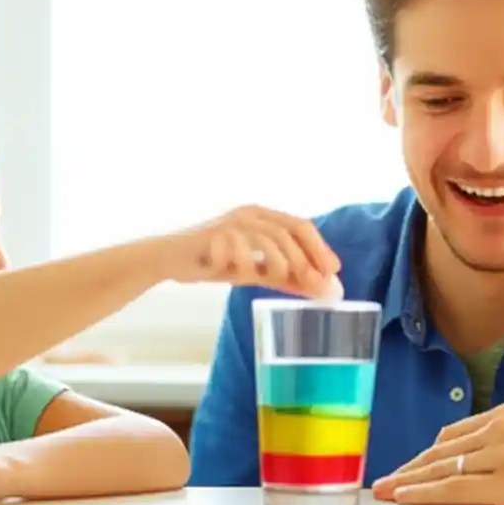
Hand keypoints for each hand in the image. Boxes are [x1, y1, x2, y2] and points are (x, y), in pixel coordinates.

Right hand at [162, 205, 342, 300]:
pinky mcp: (212, 235)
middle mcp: (249, 214)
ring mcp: (230, 223)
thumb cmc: (214, 261)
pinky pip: (237, 253)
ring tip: (275, 280)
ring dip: (278, 264)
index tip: (333, 270)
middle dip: (304, 259)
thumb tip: (321, 290)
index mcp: (262, 216)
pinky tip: (236, 274)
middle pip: (287, 232)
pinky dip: (243, 267)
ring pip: (267, 240)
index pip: (300, 225)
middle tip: (314, 282)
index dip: (319, 247)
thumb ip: (286, 278)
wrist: (170, 259)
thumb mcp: (255, 271)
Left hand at [370, 404, 503, 504]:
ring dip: (409, 482)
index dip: (426, 453)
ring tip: (387, 492)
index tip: (410, 465)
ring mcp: (501, 456)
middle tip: (386, 480)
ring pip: (441, 470)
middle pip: (440, 451)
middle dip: (410, 468)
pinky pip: (454, 491)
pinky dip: (425, 494)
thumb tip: (489, 455)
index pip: (453, 434)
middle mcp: (498, 430)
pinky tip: (407, 498)